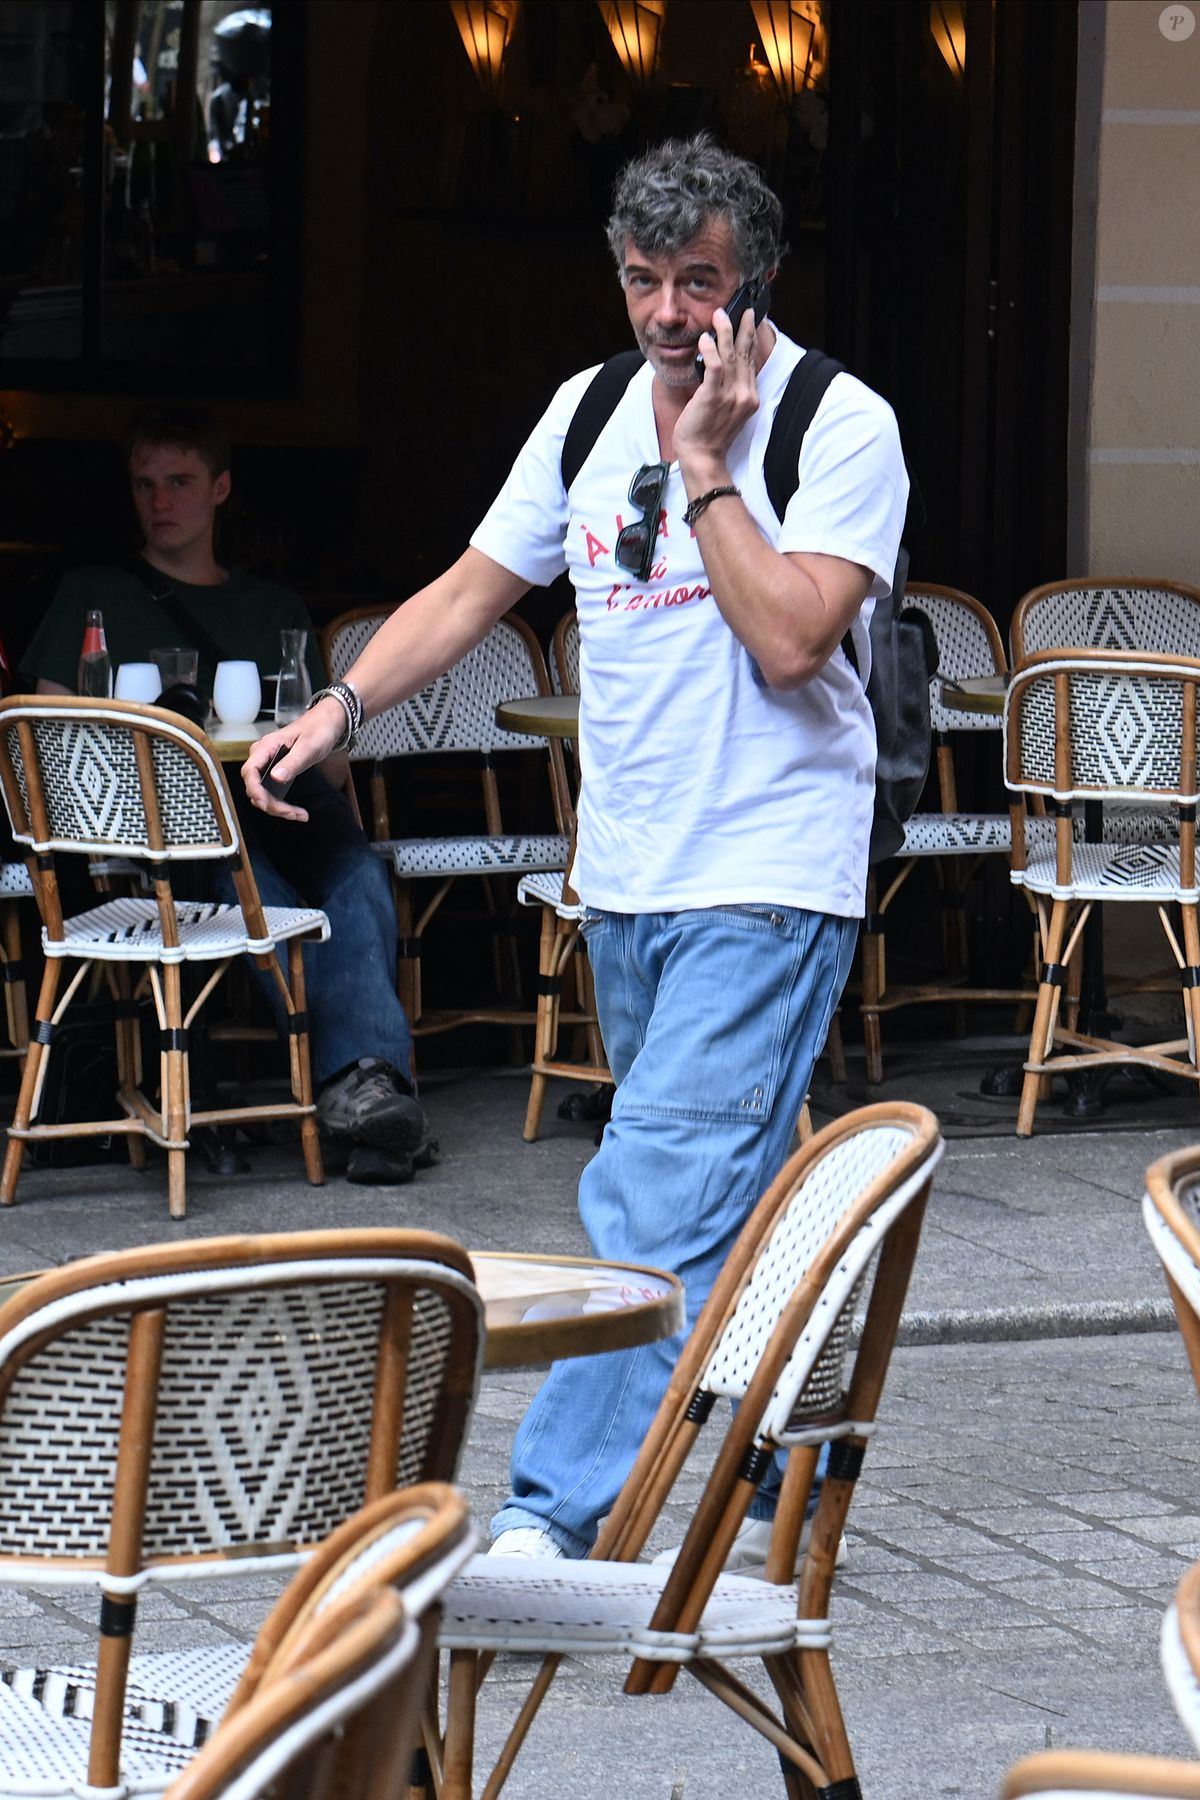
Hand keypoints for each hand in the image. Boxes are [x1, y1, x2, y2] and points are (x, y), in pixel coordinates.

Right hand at [241, 698, 342, 819]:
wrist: (326, 723)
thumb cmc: (318, 729)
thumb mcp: (309, 746)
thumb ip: (293, 762)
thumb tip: (276, 777)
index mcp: (266, 746)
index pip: (249, 771)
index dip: (255, 790)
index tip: (266, 803)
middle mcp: (262, 756)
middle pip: (255, 787)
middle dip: (271, 804)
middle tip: (292, 814)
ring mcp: (267, 764)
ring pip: (262, 793)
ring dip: (277, 807)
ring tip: (298, 814)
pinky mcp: (275, 771)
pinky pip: (271, 791)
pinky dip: (281, 804)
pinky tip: (295, 810)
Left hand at [675, 303, 761, 472]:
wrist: (702, 456)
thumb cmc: (710, 435)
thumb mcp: (727, 410)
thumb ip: (731, 389)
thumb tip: (722, 366)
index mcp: (749, 396)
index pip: (751, 361)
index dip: (750, 340)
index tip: (748, 322)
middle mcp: (744, 394)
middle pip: (746, 354)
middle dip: (744, 328)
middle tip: (743, 310)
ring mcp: (730, 395)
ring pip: (731, 355)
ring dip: (725, 332)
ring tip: (720, 315)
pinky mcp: (713, 397)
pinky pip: (715, 367)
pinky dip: (710, 350)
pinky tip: (706, 339)